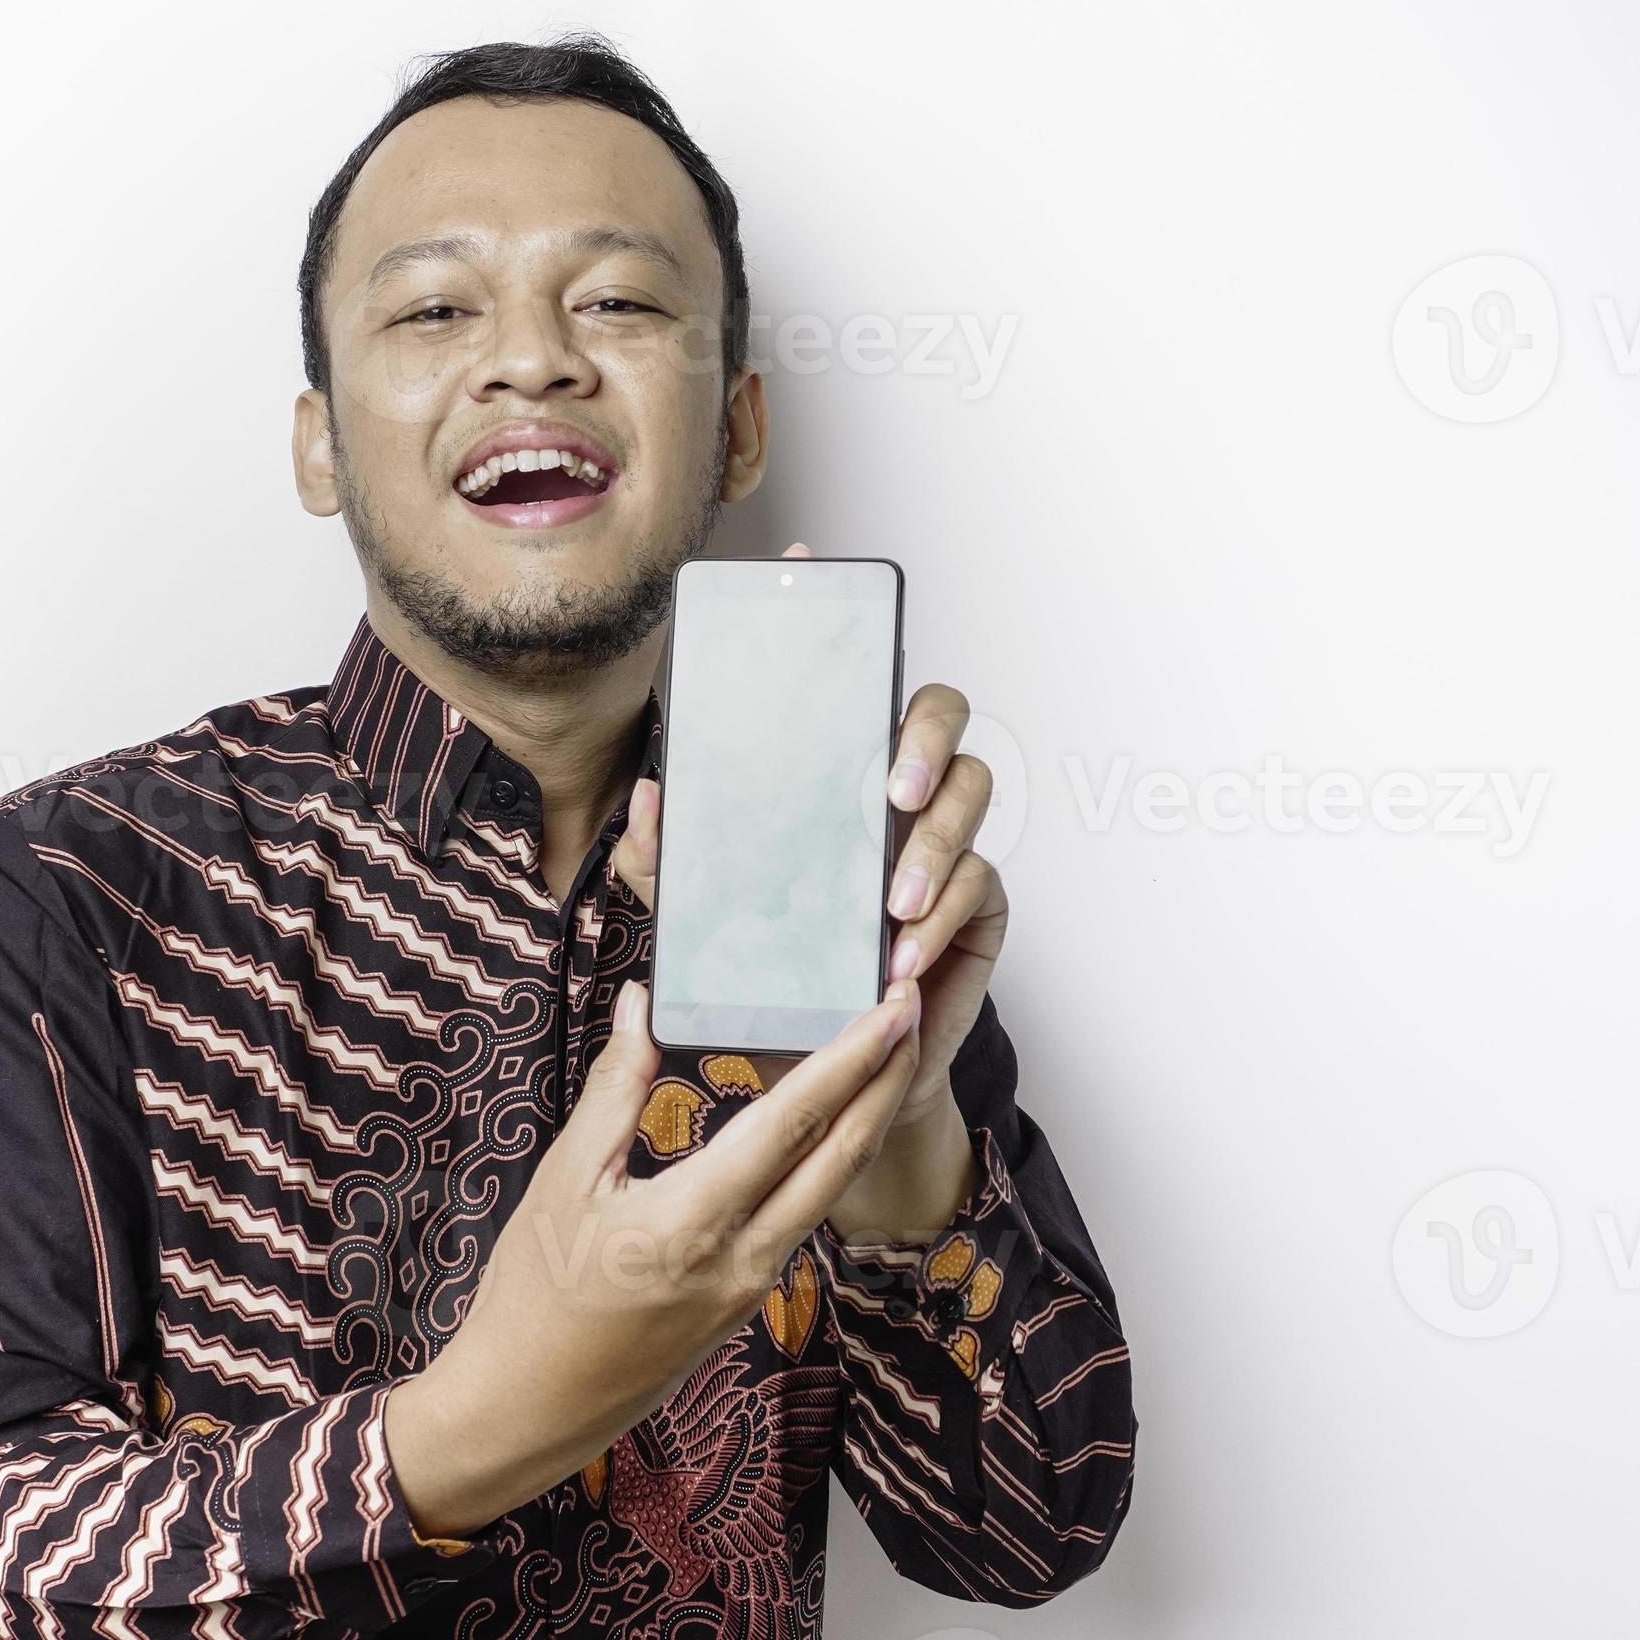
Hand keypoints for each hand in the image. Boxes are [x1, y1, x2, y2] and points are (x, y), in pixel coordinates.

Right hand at [383, 975, 920, 1537]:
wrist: (527, 1409)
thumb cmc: (532, 1298)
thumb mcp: (564, 1180)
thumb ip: (614, 1089)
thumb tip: (641, 1007)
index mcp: (694, 1222)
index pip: (794, 1123)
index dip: (852, 1059)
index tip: (894, 1007)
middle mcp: (743, 1259)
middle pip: (843, 1157)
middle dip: (888, 1079)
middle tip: (913, 1011)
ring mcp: (753, 1287)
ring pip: (830, 1191)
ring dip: (864, 1120)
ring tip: (883, 1057)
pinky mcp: (747, 1303)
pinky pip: (802, 1219)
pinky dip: (827, 1162)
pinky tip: (825, 1127)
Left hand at [607, 542, 1010, 1241]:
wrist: (825, 1071)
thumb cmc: (773, 971)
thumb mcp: (700, 915)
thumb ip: (669, 861)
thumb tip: (656, 798)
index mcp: (836, 769)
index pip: (852, 676)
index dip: (840, 614)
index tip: (811, 567)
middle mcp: (900, 788)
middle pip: (939, 711)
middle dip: (925, 738)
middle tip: (891, 789)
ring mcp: (947, 839)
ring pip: (976, 791)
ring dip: (938, 842)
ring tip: (892, 901)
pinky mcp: (980, 905)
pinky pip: (983, 885)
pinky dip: (943, 917)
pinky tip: (903, 951)